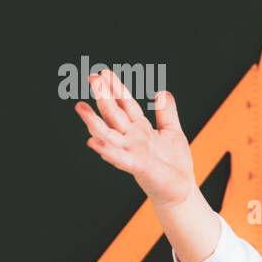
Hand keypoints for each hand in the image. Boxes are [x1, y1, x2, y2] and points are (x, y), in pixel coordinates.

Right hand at [74, 69, 195, 208]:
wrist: (180, 189)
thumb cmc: (175, 163)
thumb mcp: (173, 131)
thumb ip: (166, 112)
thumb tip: (162, 92)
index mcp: (140, 128)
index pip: (126, 104)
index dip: (116, 88)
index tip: (104, 72)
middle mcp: (132, 138)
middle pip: (114, 114)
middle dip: (104, 96)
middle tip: (92, 78)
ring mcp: (132, 152)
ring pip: (109, 134)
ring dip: (94, 121)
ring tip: (80, 107)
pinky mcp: (137, 166)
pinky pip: (119, 158)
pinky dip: (107, 150)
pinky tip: (93, 142)